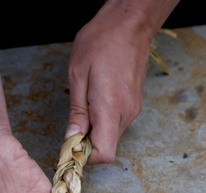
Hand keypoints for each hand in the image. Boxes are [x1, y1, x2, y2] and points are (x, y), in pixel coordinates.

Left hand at [65, 0, 177, 163]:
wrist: (130, 24)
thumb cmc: (101, 42)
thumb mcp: (78, 75)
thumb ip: (77, 112)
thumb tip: (72, 139)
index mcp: (110, 109)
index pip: (104, 154)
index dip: (86, 156)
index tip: (71, 145)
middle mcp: (125, 114)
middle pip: (106, 148)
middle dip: (87, 144)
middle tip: (73, 126)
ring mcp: (132, 111)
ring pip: (111, 137)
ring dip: (95, 132)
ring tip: (85, 108)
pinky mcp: (134, 106)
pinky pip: (116, 125)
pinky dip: (103, 123)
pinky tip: (96, 103)